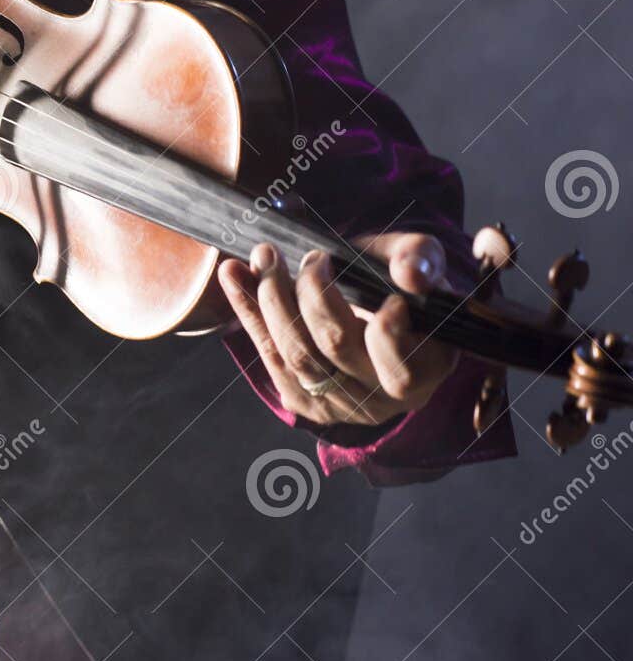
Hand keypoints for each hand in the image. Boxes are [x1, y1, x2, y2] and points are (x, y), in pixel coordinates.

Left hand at [216, 233, 458, 427]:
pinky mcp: (303, 400)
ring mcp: (340, 405)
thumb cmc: (400, 286)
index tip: (374, 289)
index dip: (383, 329)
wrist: (374, 309)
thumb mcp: (419, 264)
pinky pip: (269, 356)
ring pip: (295, 355)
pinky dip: (248, 312)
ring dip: (271, 300)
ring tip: (265, 255)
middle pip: (336, 348)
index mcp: (427, 371)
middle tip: (309, 255)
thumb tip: (410, 272)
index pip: (400, 366)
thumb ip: (421, 260)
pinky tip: (233, 274)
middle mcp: (384, 399)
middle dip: (312, 293)